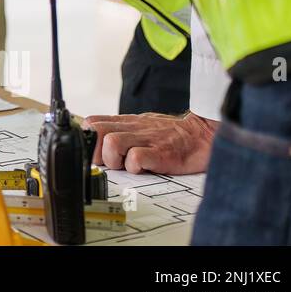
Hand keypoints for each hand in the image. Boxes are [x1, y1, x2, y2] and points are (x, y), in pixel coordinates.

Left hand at [83, 111, 217, 174]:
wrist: (203, 134)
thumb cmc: (171, 133)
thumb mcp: (141, 124)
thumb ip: (121, 130)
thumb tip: (98, 140)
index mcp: (126, 122)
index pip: (91, 122)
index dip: (86, 138)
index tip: (94, 152)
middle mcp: (132, 128)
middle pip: (95, 131)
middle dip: (96, 151)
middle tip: (109, 162)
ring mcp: (146, 140)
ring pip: (111, 143)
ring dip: (114, 160)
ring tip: (126, 166)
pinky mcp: (161, 154)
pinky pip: (136, 159)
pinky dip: (135, 167)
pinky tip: (144, 169)